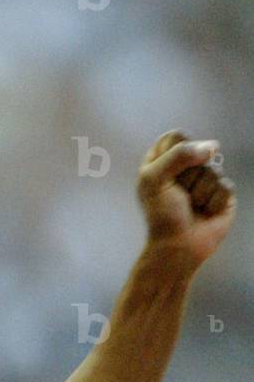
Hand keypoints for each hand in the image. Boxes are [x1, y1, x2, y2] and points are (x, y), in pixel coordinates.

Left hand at [137, 129, 236, 266]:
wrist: (179, 245)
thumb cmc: (162, 214)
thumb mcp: (155, 179)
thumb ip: (179, 155)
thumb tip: (212, 146)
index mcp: (162, 160)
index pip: (176, 136)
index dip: (176, 151)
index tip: (168, 171)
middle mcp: (185, 167)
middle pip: (198, 151)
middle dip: (187, 175)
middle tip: (178, 194)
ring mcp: (206, 178)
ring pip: (213, 169)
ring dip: (200, 191)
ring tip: (191, 205)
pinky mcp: (223, 192)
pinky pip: (225, 185)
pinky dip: (213, 201)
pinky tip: (205, 211)